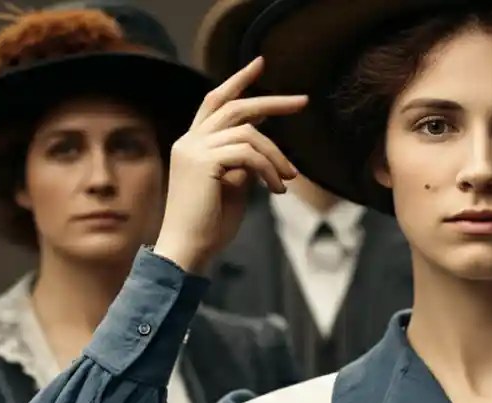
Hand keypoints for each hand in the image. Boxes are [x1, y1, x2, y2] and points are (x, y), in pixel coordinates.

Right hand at [154, 57, 307, 274]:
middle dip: (272, 102)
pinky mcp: (203, 163)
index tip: (261, 63)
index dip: (239, 81)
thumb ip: (243, 159)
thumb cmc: (211, 224)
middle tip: (303, 102)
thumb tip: (264, 141)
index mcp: (193, 144)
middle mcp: (189, 141)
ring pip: (248, 134)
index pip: (216, 101)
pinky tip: (276, 189)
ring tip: (288, 179)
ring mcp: (193, 150)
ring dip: (276, 155)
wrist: (188, 249)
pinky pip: (248, 154)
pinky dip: (268, 169)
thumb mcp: (233, 184)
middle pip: (236, 107)